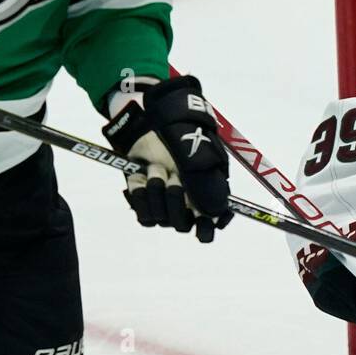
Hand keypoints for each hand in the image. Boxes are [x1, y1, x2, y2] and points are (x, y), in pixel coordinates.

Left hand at [103, 75, 233, 242]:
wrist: (151, 124)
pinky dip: (141, 194)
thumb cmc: (182, 137)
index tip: (201, 224)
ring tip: (157, 168)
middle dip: (176, 199)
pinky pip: (142, 215)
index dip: (206, 230)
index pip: (208, 227)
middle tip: (175, 177)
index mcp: (203, 196)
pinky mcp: (143, 201)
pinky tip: (143, 176)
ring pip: (160, 218)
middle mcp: (184, 205)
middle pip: (181, 226)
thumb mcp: (199, 157)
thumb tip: (215, 214)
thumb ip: (207, 186)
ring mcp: (163, 204)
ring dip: (157, 189)